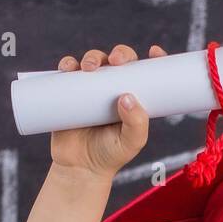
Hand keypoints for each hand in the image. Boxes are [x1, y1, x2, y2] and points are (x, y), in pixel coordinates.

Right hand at [50, 43, 166, 177]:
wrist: (80, 169)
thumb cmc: (110, 156)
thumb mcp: (131, 143)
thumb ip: (136, 123)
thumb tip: (127, 96)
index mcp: (134, 96)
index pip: (146, 73)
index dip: (153, 59)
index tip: (155, 52)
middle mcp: (113, 89)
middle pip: (118, 61)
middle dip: (119, 54)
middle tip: (116, 62)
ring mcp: (90, 89)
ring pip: (93, 62)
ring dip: (92, 57)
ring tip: (89, 68)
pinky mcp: (68, 92)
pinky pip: (67, 72)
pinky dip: (67, 64)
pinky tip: (68, 67)